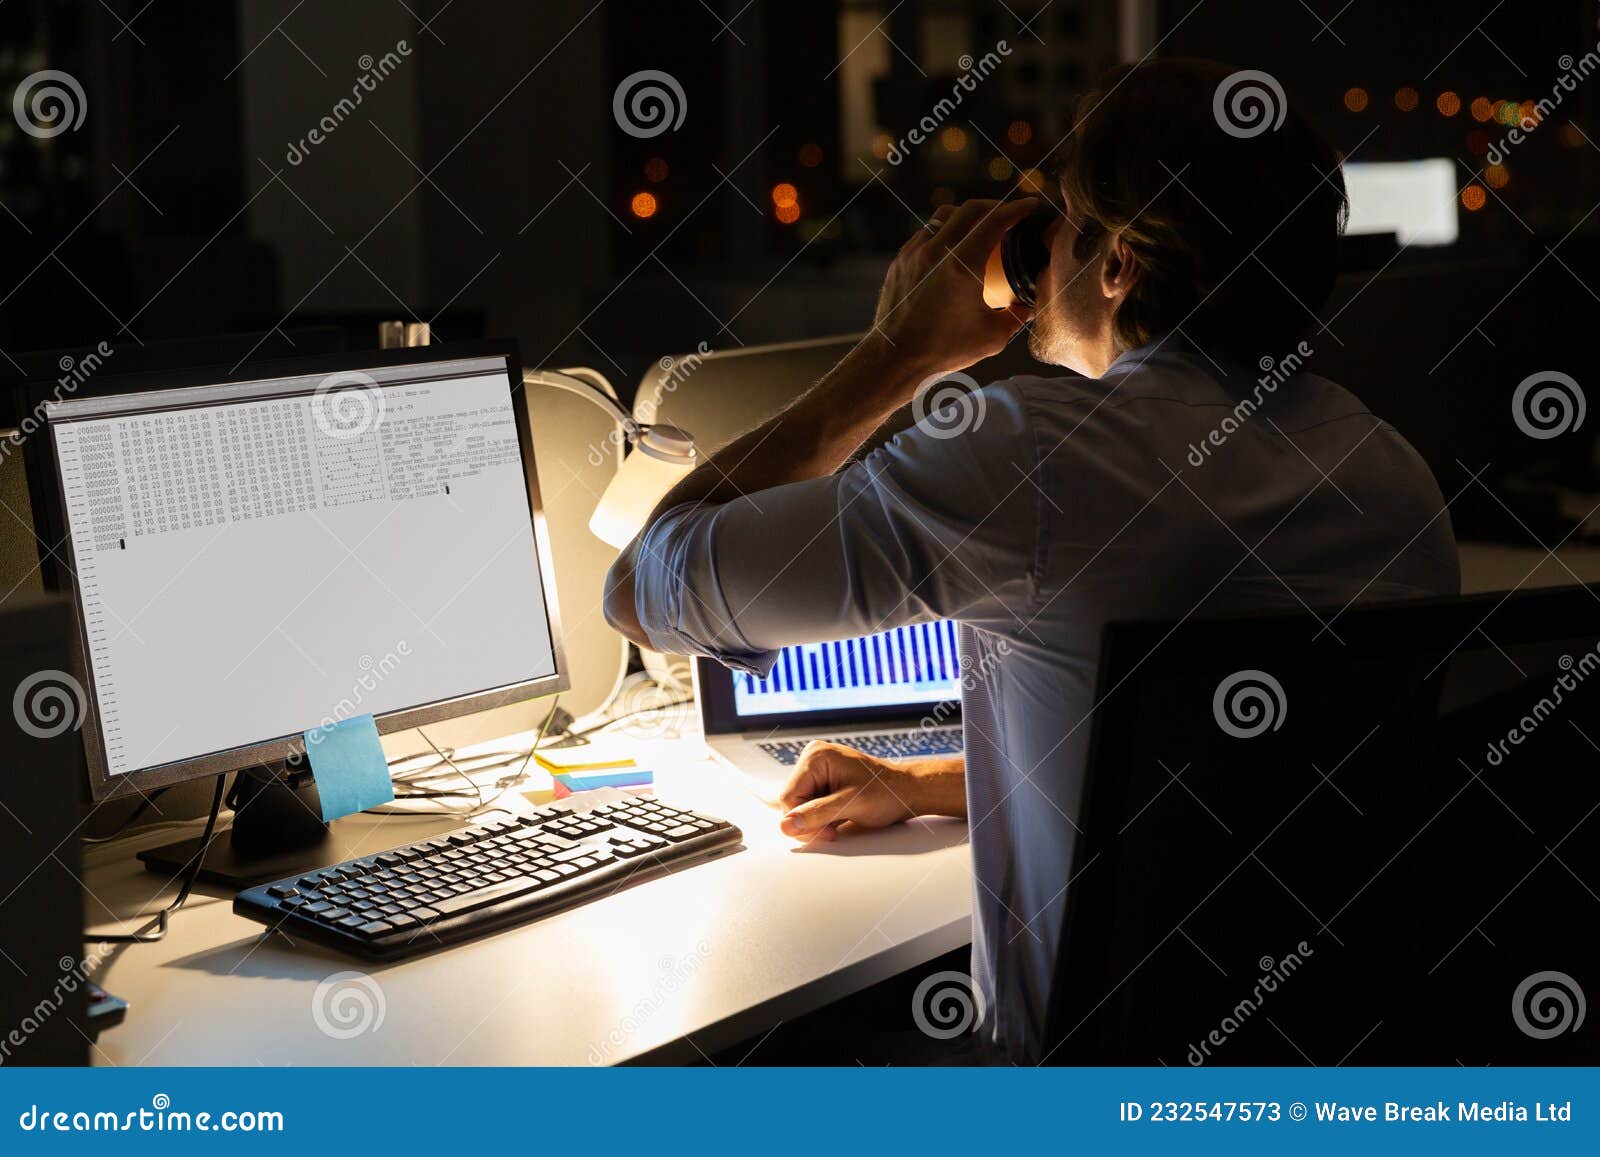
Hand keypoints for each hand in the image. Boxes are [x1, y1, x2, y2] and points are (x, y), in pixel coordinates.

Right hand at [777, 741, 919, 842]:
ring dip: (818, 820)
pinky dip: (822, 817)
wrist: (907, 792)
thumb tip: (786, 825)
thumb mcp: (851, 805)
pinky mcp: (824, 782)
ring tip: (842, 819)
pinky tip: (840, 816)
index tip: (826, 832)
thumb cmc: (886, 793)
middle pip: (793, 802)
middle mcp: (813, 759)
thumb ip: (816, 814)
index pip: (789, 797)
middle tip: (835, 829)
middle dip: (811, 820)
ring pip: (801, 806)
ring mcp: (818, 770)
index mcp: (816, 757)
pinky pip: (811, 805)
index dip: (802, 821)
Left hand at [871, 197, 1041, 376]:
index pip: (995, 221)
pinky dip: (942, 233)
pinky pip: (924, 234)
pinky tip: (950, 248)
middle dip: (993, 206)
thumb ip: (1015, 318)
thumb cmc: (942, 351)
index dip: (1017, 209)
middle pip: (969, 209)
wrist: (893, 359)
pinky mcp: (900, 261)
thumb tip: (1029, 308)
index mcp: (961, 265)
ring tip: (978, 229)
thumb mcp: (991, 337)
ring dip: (965, 217)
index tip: (1030, 206)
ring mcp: (914, 253)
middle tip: (1007, 214)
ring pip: (943, 217)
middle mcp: (935, 251)